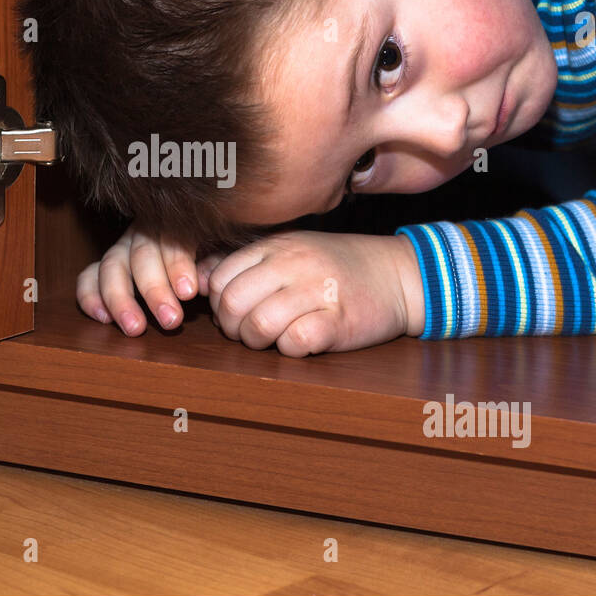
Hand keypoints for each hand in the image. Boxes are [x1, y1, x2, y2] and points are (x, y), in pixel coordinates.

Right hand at [75, 223, 226, 335]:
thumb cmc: (217, 246)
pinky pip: (88, 277)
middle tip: (171, 320)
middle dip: (154, 289)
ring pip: (111, 266)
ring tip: (135, 328)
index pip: (173, 236)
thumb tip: (204, 282)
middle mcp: (144, 230)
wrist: (201, 239)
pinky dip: (90, 296)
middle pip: (141, 254)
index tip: (188, 292)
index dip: (178, 264)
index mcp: (177, 220)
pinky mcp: (105, 266)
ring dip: (121, 299)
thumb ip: (217, 261)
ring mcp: (122, 247)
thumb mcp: (225, 247)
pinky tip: (103, 318)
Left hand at [205, 230, 421, 356]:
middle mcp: (293, 263)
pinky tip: (300, 342)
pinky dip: (291, 350)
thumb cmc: (336, 266)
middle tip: (248, 333)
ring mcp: (317, 290)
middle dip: (232, 328)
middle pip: (233, 303)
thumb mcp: (289, 251)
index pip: (220, 277)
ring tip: (272, 339)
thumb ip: (244, 262)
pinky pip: (295, 342)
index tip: (234, 313)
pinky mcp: (339, 319)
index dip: (218, 304)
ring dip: (258, 342)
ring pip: (259, 324)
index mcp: (276, 245)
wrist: (398, 274)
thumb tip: (196, 281)